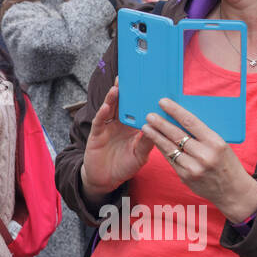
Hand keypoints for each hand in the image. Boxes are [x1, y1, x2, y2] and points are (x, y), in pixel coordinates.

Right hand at [80, 81, 151, 202]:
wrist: (105, 180)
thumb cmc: (124, 166)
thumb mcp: (140, 155)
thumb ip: (147, 142)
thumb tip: (159, 127)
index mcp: (131, 126)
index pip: (137, 108)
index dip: (141, 97)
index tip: (149, 85)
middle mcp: (119, 123)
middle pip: (122, 103)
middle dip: (125, 90)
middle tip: (130, 76)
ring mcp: (107, 127)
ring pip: (110, 109)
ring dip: (113, 98)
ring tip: (118, 87)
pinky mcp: (96, 134)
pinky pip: (99, 122)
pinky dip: (102, 113)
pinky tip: (106, 106)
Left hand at [141, 99, 256, 222]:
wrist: (233, 191)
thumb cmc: (227, 163)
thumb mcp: (221, 144)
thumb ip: (203, 134)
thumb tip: (181, 117)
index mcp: (215, 142)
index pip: (190, 122)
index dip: (174, 111)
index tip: (163, 103)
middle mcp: (204, 155)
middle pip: (177, 135)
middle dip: (161, 123)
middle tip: (150, 115)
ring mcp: (194, 167)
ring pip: (170, 148)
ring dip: (156, 137)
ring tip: (147, 127)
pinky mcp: (186, 177)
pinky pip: (171, 160)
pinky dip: (162, 150)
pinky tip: (156, 142)